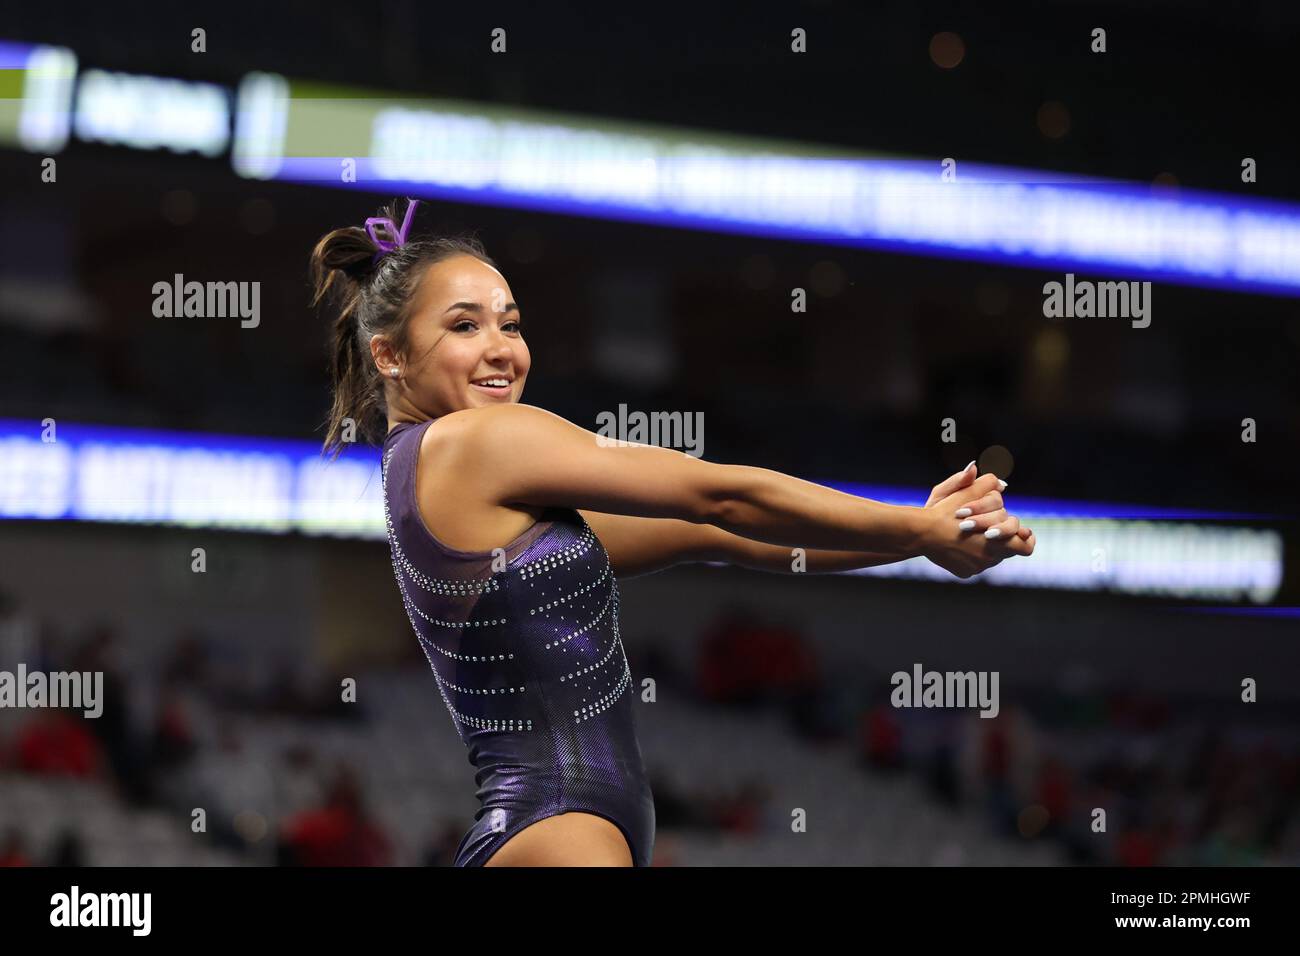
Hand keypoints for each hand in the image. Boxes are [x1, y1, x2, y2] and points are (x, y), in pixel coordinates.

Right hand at [919, 469, 1035, 578]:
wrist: (919, 534)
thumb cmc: (942, 512)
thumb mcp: (964, 493)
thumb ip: (985, 485)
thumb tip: (1002, 484)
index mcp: (998, 542)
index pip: (1026, 546)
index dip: (1024, 537)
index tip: (1020, 531)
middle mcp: (990, 559)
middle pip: (1008, 550)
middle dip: (1000, 537)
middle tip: (988, 528)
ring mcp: (977, 568)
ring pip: (990, 556)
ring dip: (985, 545)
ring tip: (969, 533)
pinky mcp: (964, 573)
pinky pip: (974, 564)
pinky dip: (969, 554)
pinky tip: (957, 544)